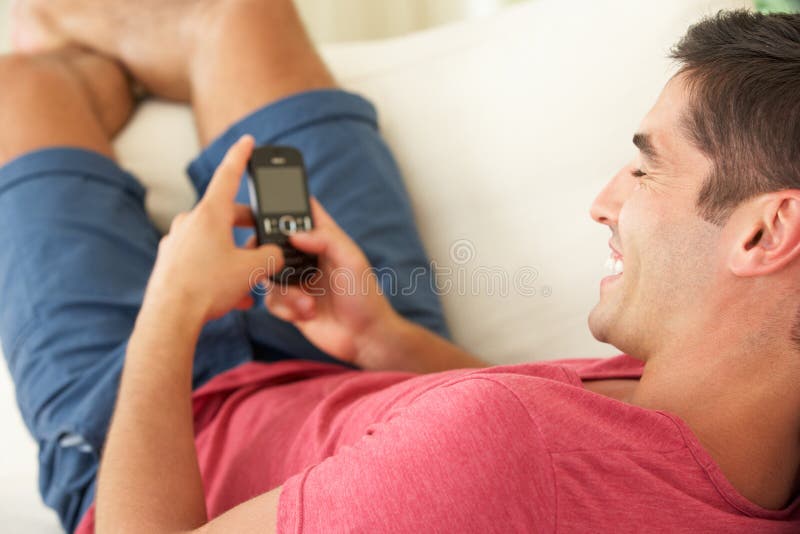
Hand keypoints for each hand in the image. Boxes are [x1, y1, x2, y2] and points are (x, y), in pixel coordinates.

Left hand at [146, 135, 283, 322]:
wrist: (170, 318)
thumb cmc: (207, 287)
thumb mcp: (252, 269)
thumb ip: (271, 256)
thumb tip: (274, 255)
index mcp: (210, 214)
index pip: (228, 175)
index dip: (241, 156)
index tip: (247, 141)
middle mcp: (190, 223)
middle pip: (226, 215)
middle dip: (248, 228)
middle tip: (266, 240)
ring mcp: (176, 243)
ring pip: (215, 242)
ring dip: (235, 256)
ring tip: (251, 281)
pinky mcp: (170, 264)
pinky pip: (201, 261)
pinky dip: (219, 272)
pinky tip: (232, 296)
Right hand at [264, 198, 398, 364]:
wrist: (364, 338)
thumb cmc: (365, 296)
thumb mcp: (352, 260)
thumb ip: (327, 239)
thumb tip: (294, 234)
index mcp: (324, 238)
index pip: (302, 211)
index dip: (285, 203)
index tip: (268, 203)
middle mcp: (307, 256)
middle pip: (272, 241)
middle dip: (268, 253)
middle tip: (272, 263)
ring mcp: (297, 280)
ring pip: (267, 273)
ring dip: (286, 292)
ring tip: (309, 303)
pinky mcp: (290, 303)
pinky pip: (270, 299)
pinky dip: (286, 308)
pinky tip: (306, 314)